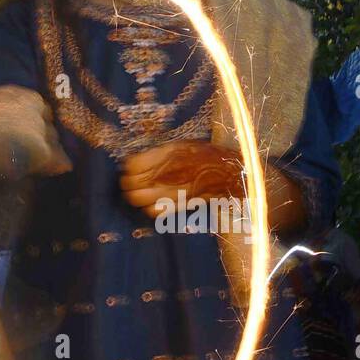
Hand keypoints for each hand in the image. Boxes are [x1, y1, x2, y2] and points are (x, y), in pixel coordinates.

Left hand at [120, 140, 245, 219]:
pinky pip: (155, 212)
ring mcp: (173, 190)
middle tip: (130, 183)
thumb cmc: (205, 156)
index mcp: (167, 154)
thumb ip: (158, 154)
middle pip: (132, 185)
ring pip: (140, 200)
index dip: (128, 168)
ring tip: (140, 193)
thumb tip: (134, 163)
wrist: (231, 173)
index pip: (132, 165)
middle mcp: (168, 173)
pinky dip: (150, 209)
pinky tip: (153, 204)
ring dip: (137, 197)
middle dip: (128, 184)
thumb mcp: (181, 146)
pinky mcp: (180, 205)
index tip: (129, 169)